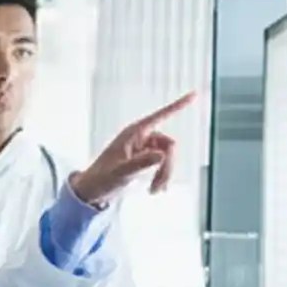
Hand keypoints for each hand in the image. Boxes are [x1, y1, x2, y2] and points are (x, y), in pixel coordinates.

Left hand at [70, 92, 196, 206]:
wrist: (92, 191)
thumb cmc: (101, 179)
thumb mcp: (121, 172)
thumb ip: (140, 163)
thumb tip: (161, 155)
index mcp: (133, 133)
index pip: (160, 116)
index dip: (178, 105)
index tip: (194, 94)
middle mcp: (140, 137)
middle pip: (169, 145)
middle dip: (167, 167)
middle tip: (157, 187)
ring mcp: (143, 148)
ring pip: (167, 157)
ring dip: (164, 174)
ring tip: (154, 191)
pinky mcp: (144, 159)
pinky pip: (162, 164)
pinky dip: (161, 176)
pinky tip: (154, 189)